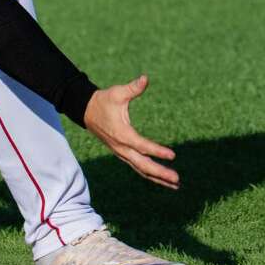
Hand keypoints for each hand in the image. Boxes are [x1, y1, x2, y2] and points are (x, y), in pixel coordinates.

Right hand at [83, 74, 178, 188]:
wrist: (87, 111)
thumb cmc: (104, 100)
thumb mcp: (117, 92)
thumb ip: (133, 88)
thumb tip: (145, 78)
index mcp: (122, 134)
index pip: (142, 146)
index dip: (157, 151)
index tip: (173, 155)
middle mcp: (122, 147)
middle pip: (143, 165)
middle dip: (160, 173)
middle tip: (177, 179)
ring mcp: (121, 153)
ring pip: (141, 169)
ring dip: (158, 178)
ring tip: (175, 185)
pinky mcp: (122, 154)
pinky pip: (138, 167)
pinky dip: (150, 174)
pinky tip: (162, 178)